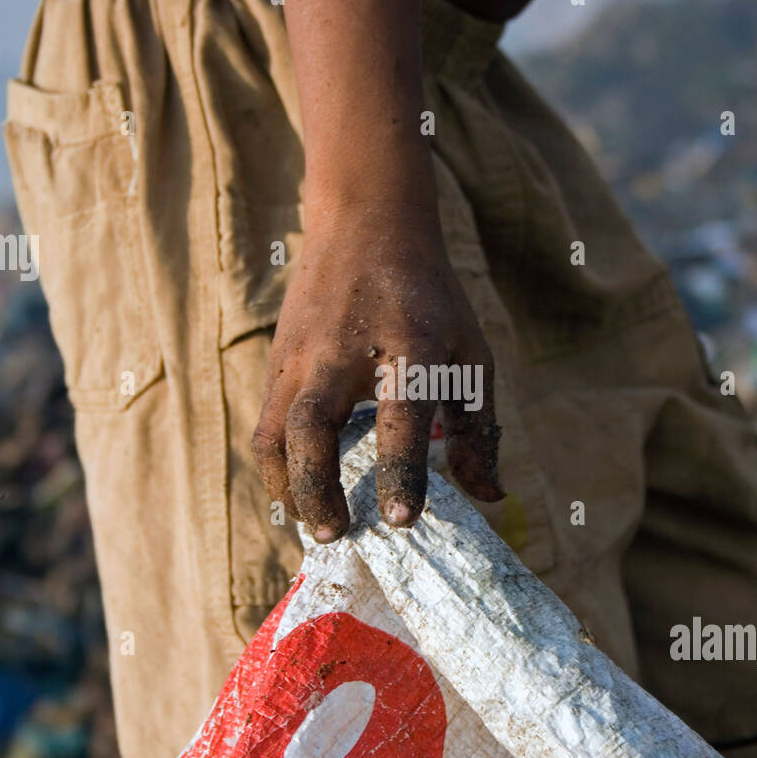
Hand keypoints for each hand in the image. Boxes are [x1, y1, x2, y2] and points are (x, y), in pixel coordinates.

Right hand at [252, 204, 504, 541]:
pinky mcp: (277, 361)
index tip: (400, 521)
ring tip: (313, 522)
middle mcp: (344, 351)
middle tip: (336, 533)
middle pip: (312, 429)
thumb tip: (489, 496)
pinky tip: (301, 490)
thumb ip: (480, 428)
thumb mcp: (470, 353)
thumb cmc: (430, 299)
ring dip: (287, 486)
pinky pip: (267, 423)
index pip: (402, 417)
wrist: (367, 224)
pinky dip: (279, 465)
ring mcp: (301, 355)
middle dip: (317, 490)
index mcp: (410, 345)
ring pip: (273, 432)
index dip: (401, 471)